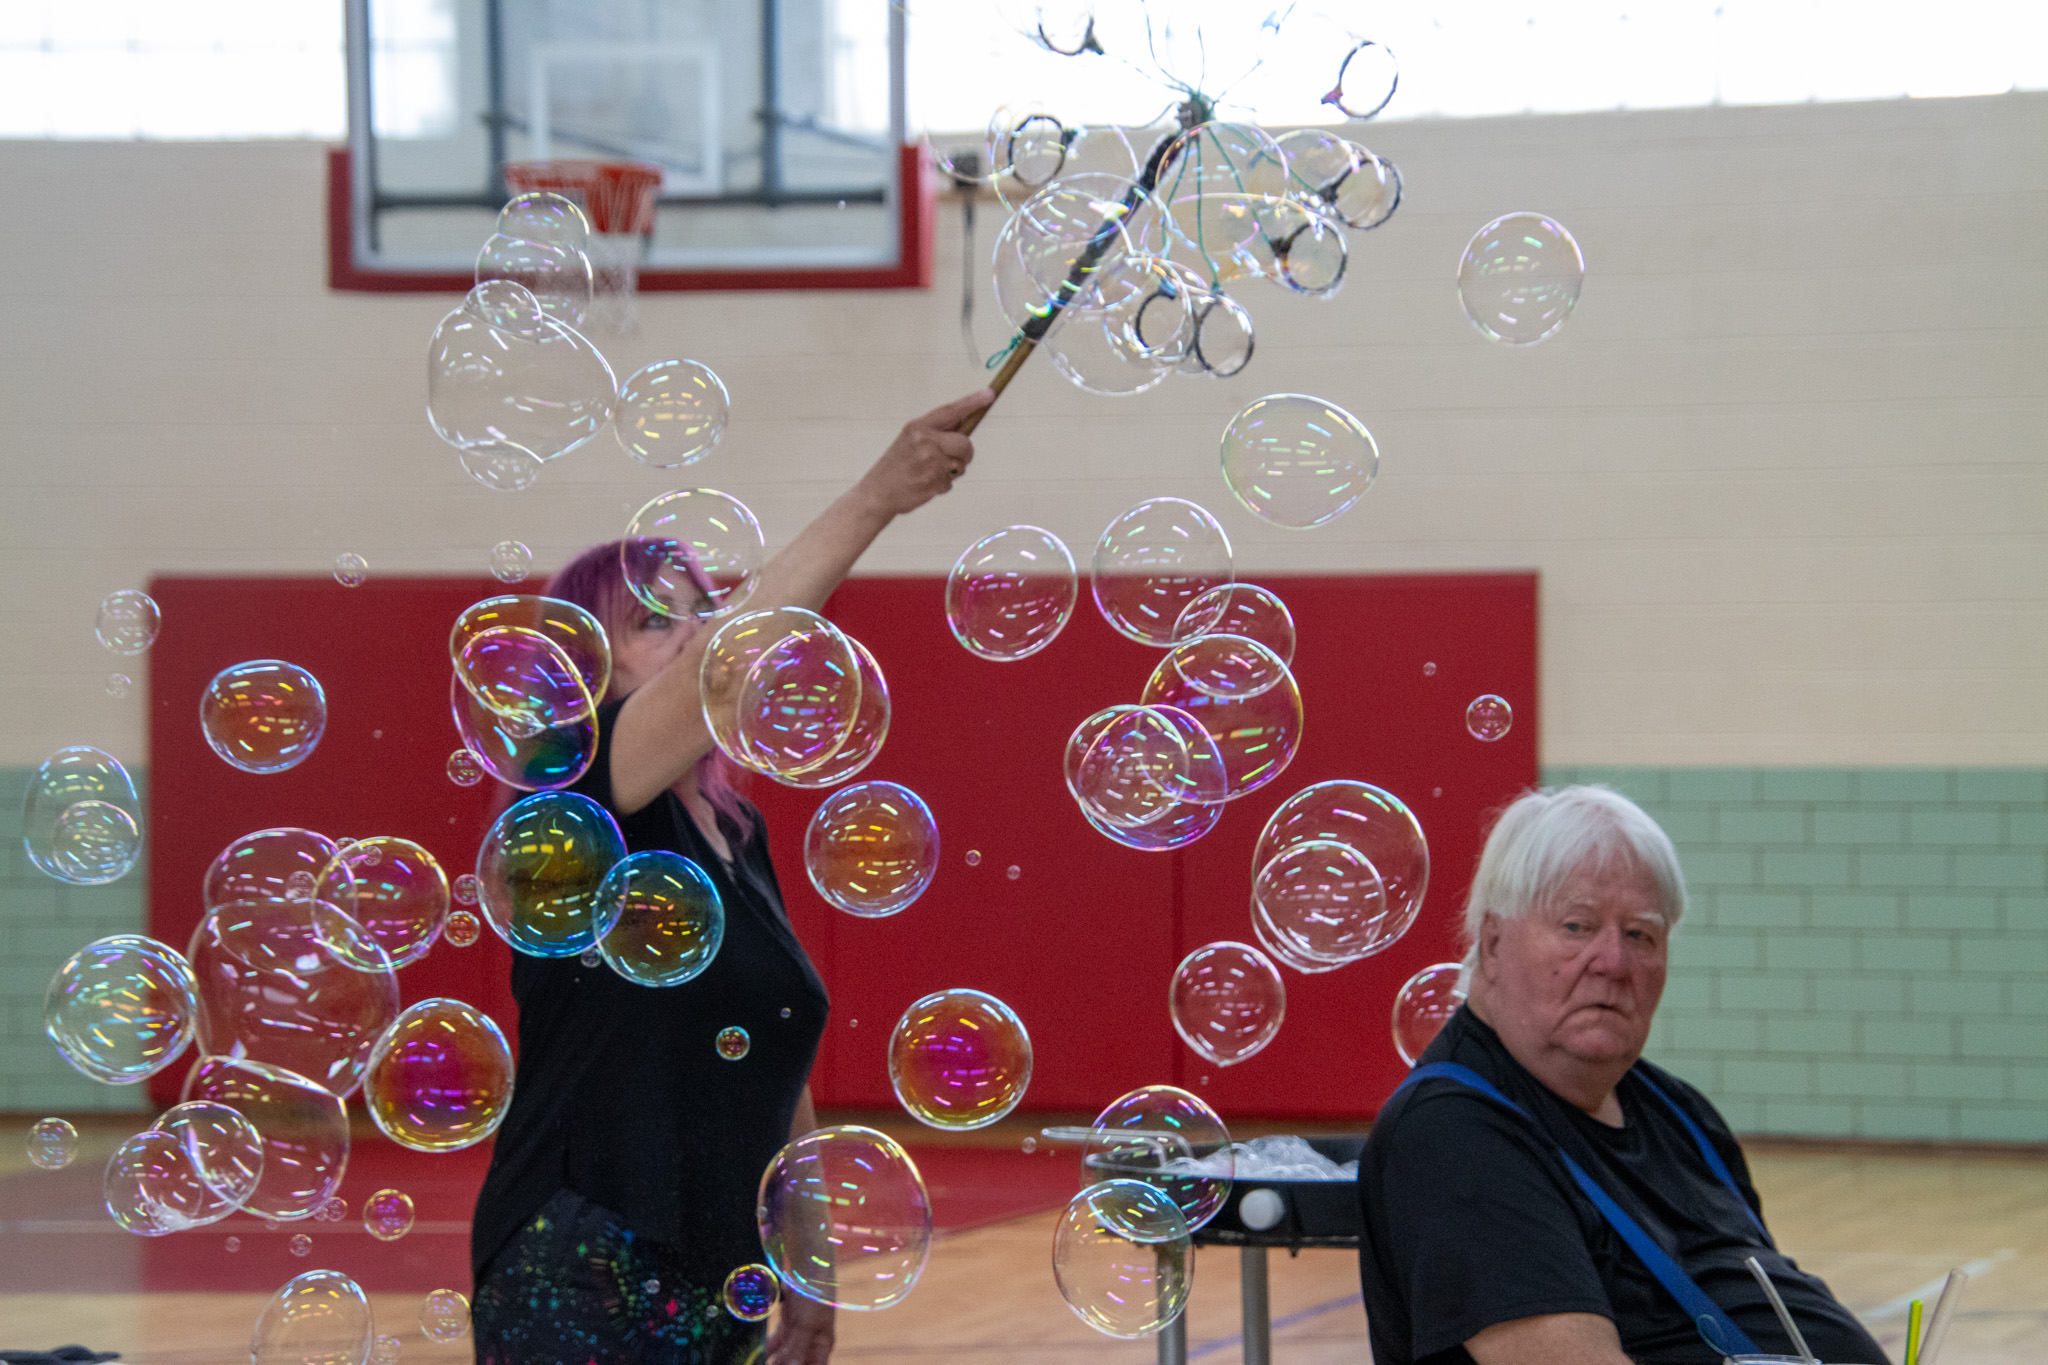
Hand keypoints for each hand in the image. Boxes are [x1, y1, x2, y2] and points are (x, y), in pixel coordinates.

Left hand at [765, 1291, 834, 1364]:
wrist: (807, 1263)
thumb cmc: (814, 1293)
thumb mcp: (807, 1324)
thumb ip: (798, 1349)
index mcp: (823, 1344)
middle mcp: (812, 1340)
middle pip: (797, 1362)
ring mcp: (799, 1331)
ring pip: (786, 1354)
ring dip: (776, 1360)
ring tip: (758, 1362)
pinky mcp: (788, 1322)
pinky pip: (777, 1341)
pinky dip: (769, 1348)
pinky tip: (758, 1352)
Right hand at [854, 389, 994, 516]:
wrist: (878, 493)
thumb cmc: (897, 465)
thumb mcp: (909, 439)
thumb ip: (934, 432)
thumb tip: (964, 424)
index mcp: (918, 427)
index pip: (951, 411)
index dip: (972, 402)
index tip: (989, 394)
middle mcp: (925, 443)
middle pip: (965, 443)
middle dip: (965, 453)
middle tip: (954, 458)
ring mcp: (930, 464)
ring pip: (961, 465)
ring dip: (953, 471)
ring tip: (930, 472)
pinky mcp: (934, 483)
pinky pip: (952, 482)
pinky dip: (943, 485)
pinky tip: (925, 484)